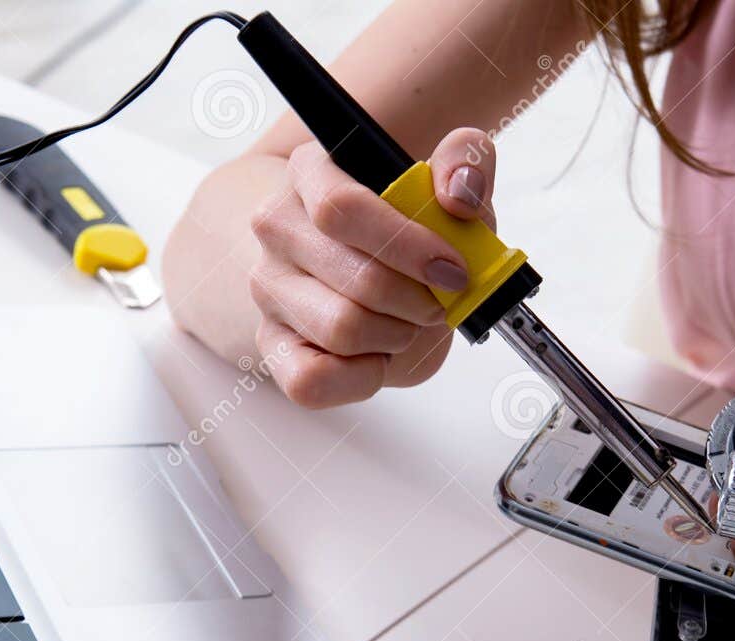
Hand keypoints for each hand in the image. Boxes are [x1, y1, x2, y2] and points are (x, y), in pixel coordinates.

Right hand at [246, 127, 495, 406]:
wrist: (365, 265)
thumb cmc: (404, 227)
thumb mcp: (444, 185)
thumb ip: (465, 163)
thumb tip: (459, 194)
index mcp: (312, 172)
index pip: (340, 209)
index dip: (408, 247)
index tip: (454, 272)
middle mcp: (277, 228)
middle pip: (354, 278)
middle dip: (416, 301)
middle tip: (437, 303)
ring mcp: (269, 288)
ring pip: (341, 330)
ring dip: (395, 336)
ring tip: (406, 324)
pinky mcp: (271, 344)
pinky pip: (311, 382)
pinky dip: (362, 378)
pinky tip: (378, 357)